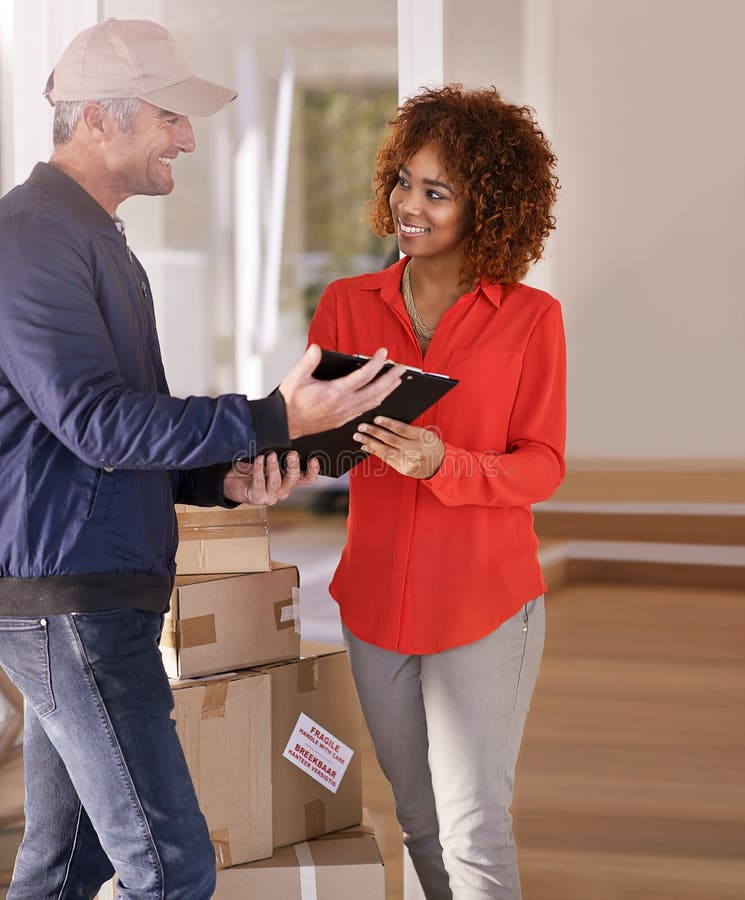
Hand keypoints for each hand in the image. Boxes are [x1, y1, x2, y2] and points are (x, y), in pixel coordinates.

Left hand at [222, 451, 319, 505]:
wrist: (233, 481)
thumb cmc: (253, 469)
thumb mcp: (269, 460)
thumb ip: (279, 453)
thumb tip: (285, 436)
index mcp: (290, 481)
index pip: (308, 478)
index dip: (313, 470)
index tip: (313, 459)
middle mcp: (283, 490)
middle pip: (293, 479)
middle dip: (293, 466)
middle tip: (291, 454)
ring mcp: (270, 496)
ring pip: (276, 482)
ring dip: (274, 467)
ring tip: (271, 455)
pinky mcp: (257, 497)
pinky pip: (259, 482)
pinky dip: (259, 469)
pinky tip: (258, 459)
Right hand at [279, 345, 405, 438]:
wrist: (284, 423)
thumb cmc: (290, 400)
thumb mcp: (295, 377)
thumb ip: (308, 361)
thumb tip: (317, 349)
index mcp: (335, 393)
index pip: (363, 376)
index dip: (376, 364)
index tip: (384, 352)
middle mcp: (344, 405)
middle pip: (375, 391)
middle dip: (391, 378)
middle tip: (403, 368)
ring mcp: (345, 414)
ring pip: (373, 402)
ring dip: (387, 391)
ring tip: (398, 381)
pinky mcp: (343, 420)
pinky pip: (366, 410)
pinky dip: (377, 401)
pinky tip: (381, 396)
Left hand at [353, 417, 444, 478]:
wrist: (440, 466)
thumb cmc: (430, 446)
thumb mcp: (424, 434)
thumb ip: (408, 429)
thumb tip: (385, 423)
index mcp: (421, 438)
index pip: (402, 429)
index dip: (388, 424)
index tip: (376, 419)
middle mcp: (415, 451)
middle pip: (392, 440)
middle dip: (374, 433)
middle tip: (361, 427)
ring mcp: (409, 462)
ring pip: (386, 451)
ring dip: (370, 443)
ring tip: (359, 436)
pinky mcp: (403, 469)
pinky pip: (387, 459)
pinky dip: (375, 452)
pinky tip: (366, 446)